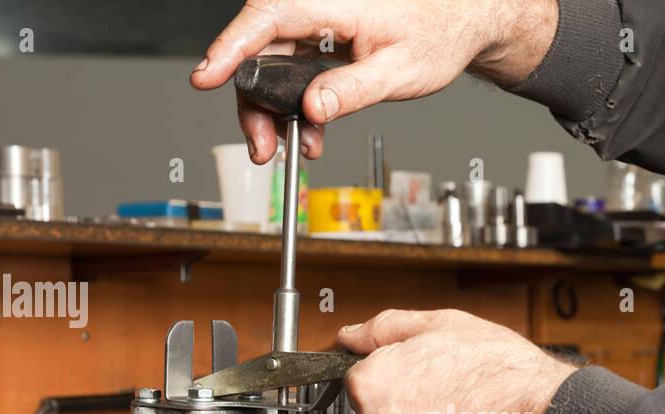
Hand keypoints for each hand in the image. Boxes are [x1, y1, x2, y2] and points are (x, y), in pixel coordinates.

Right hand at [192, 0, 557, 163]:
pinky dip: (294, 107)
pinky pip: (291, 72)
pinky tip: (309, 134)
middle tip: (261, 147)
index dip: (231, 47)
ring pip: (272, 65)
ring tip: (286, 149)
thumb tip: (313, 109)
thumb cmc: (435, 38)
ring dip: (272, 111)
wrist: (457, 27)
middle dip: (253, 101)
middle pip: (261, 49)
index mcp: (336, 4)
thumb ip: (353, 90)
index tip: (207, 76)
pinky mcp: (320, 43)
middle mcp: (319, 9)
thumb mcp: (399, 73)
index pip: (269, 18)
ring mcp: (317, 25)